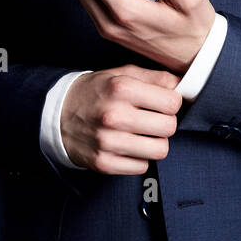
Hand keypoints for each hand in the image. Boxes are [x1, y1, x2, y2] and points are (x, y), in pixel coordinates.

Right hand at [60, 64, 181, 173]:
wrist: (57, 114)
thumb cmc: (95, 92)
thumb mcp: (121, 74)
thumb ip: (154, 77)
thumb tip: (183, 86)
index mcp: (122, 88)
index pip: (172, 103)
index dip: (172, 103)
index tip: (163, 103)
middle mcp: (115, 115)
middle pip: (169, 127)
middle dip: (165, 123)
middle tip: (154, 119)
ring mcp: (109, 142)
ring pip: (159, 150)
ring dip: (155, 143)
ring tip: (143, 134)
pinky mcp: (104, 163)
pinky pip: (142, 166)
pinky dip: (140, 158)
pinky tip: (129, 146)